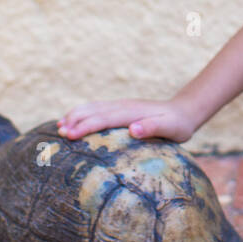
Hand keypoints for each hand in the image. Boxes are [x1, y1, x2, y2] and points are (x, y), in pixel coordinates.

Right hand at [57, 97, 199, 142]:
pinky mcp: (120, 109)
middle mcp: (123, 107)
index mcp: (131, 113)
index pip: (104, 119)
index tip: (70, 135)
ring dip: (76, 115)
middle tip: (58, 134)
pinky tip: (74, 121)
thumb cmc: (177, 125)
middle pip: (94, 111)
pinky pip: (97, 109)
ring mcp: (120, 106)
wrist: (183, 111)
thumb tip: (133, 129)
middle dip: (75, 121)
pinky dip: (83, 114)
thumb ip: (153, 128)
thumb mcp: (170, 128)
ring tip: (59, 127)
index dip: (85, 127)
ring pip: (93, 108)